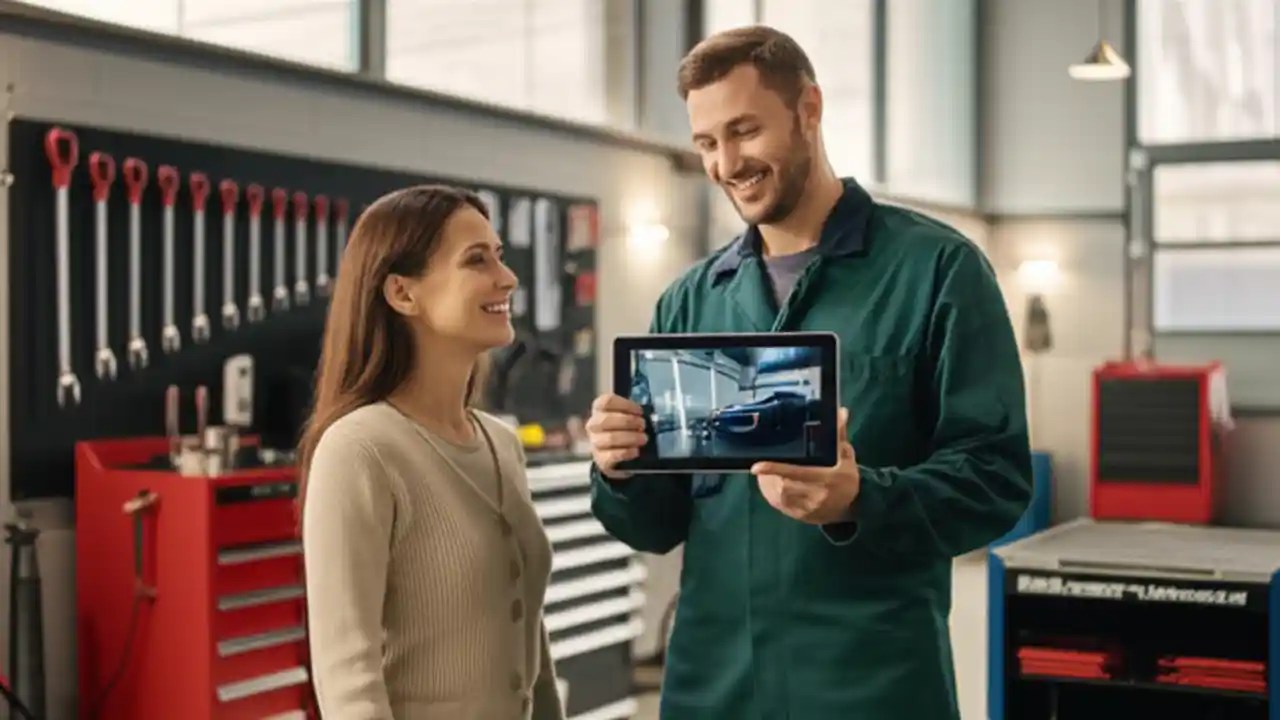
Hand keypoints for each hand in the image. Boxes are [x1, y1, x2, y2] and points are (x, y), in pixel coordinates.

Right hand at [586, 393, 648, 479]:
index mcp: (599, 409)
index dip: (625, 405)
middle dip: (628, 422)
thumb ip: (633, 413)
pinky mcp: (600, 459)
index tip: (639, 411)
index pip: (606, 402)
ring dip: (630, 437)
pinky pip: (612, 455)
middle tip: (643, 425)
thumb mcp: (627, 417)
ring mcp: (595, 443)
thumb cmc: (624, 430)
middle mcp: (593, 425)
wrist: (618, 456)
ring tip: (643, 438)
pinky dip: (626, 452)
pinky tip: (636, 451)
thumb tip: (649, 414)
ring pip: (610, 438)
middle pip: (606, 419)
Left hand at [751, 407, 859, 524]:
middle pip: (784, 485)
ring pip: (778, 496)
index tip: (757, 466)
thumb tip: (842, 412)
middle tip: (763, 464)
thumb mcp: (845, 455)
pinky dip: (771, 493)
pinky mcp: (799, 516)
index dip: (776, 469)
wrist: (850, 508)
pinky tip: (770, 483)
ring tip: (767, 471)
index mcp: (827, 479)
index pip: (797, 473)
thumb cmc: (845, 477)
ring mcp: (807, 509)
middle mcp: (816, 496)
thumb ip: (839, 435)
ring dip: (769, 483)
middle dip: (771, 474)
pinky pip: (778, 504)